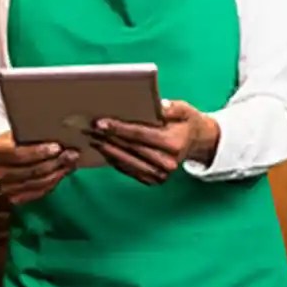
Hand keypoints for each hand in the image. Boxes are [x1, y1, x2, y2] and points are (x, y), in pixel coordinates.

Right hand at [0, 132, 77, 205]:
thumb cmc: (8, 142)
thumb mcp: (14, 134)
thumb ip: (30, 136)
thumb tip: (57, 134)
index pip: (18, 155)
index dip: (39, 152)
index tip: (57, 147)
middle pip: (31, 171)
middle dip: (55, 163)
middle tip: (72, 154)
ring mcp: (6, 189)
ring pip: (37, 184)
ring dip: (58, 174)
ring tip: (71, 163)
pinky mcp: (15, 199)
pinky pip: (38, 193)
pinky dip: (53, 183)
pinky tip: (63, 173)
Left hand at [89, 100, 218, 184]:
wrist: (197, 142)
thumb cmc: (186, 122)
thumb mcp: (184, 109)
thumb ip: (171, 108)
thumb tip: (159, 106)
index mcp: (174, 144)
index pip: (140, 135)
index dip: (119, 128)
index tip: (101, 123)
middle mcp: (168, 162)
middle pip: (130, 149)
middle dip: (108, 138)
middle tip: (89, 129)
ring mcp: (161, 174)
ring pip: (128, 162)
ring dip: (108, 151)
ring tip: (92, 139)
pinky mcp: (155, 180)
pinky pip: (130, 171)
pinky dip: (115, 161)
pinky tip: (104, 150)